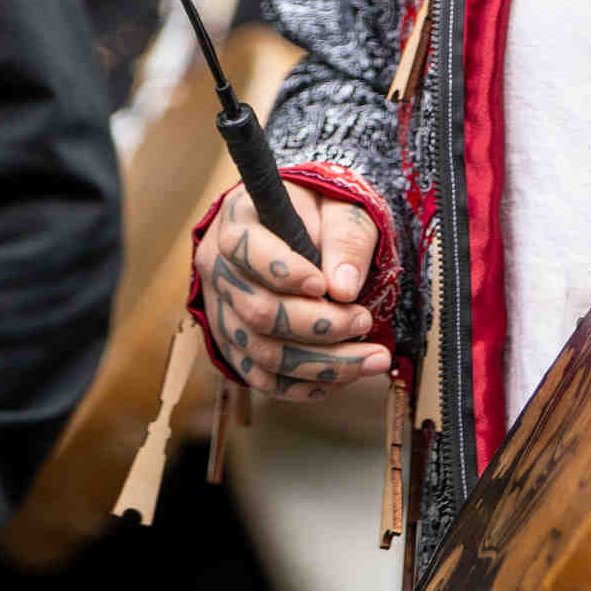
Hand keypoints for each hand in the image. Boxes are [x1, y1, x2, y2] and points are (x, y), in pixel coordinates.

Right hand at [194, 181, 392, 400]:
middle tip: (364, 321)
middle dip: (317, 326)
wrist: (296, 225)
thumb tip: (344, 289)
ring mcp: (220, 309)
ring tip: (371, 359)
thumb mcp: (340, 204)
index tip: (325, 285)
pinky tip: (340, 378)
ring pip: (261, 351)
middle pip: (257, 311)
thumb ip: (345, 238)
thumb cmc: (319, 209)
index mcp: (238, 219)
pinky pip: (259, 376)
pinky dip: (300, 385)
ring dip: (319, 364)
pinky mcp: (232, 342)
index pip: (246, 249)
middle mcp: (218, 267)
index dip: (284, 272)